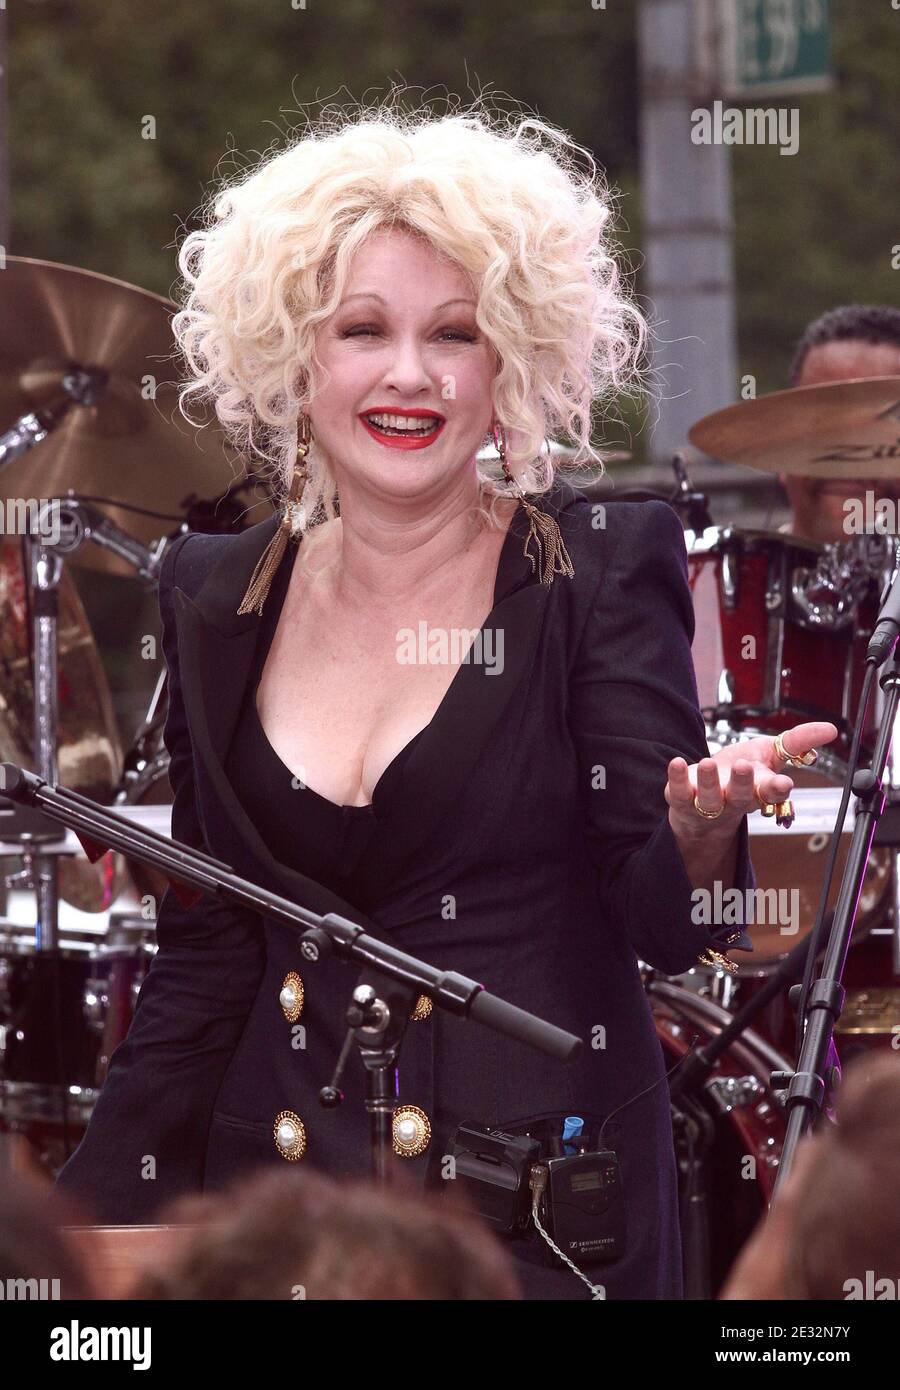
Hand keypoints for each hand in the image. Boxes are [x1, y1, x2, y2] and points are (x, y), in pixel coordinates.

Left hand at [664, 721, 838, 842]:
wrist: (702, 810)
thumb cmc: (739, 775)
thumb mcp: (770, 755)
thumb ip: (798, 742)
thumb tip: (832, 729)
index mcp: (759, 790)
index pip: (772, 792)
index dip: (777, 788)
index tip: (783, 783)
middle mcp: (734, 799)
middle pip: (741, 795)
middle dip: (743, 783)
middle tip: (744, 766)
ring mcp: (707, 803)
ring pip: (709, 797)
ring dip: (709, 781)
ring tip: (707, 763)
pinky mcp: (682, 799)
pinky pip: (678, 792)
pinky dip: (676, 778)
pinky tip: (676, 763)